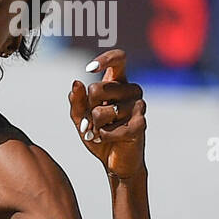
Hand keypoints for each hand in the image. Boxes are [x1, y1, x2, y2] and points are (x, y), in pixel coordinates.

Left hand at [69, 49, 146, 179]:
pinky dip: (102, 136)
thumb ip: (76, 100)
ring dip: (94, 126)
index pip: (119, 59)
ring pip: (99, 112)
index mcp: (118, 82)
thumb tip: (77, 82)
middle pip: (96, 89)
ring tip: (101, 131)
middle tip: (92, 121)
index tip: (89, 69)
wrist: (114, 159)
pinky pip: (109, 129)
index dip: (105, 59)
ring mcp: (139, 106)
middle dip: (86, 109)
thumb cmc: (97, 132)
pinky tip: (108, 139)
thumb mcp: (80, 116)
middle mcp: (132, 90)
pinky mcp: (141, 124)